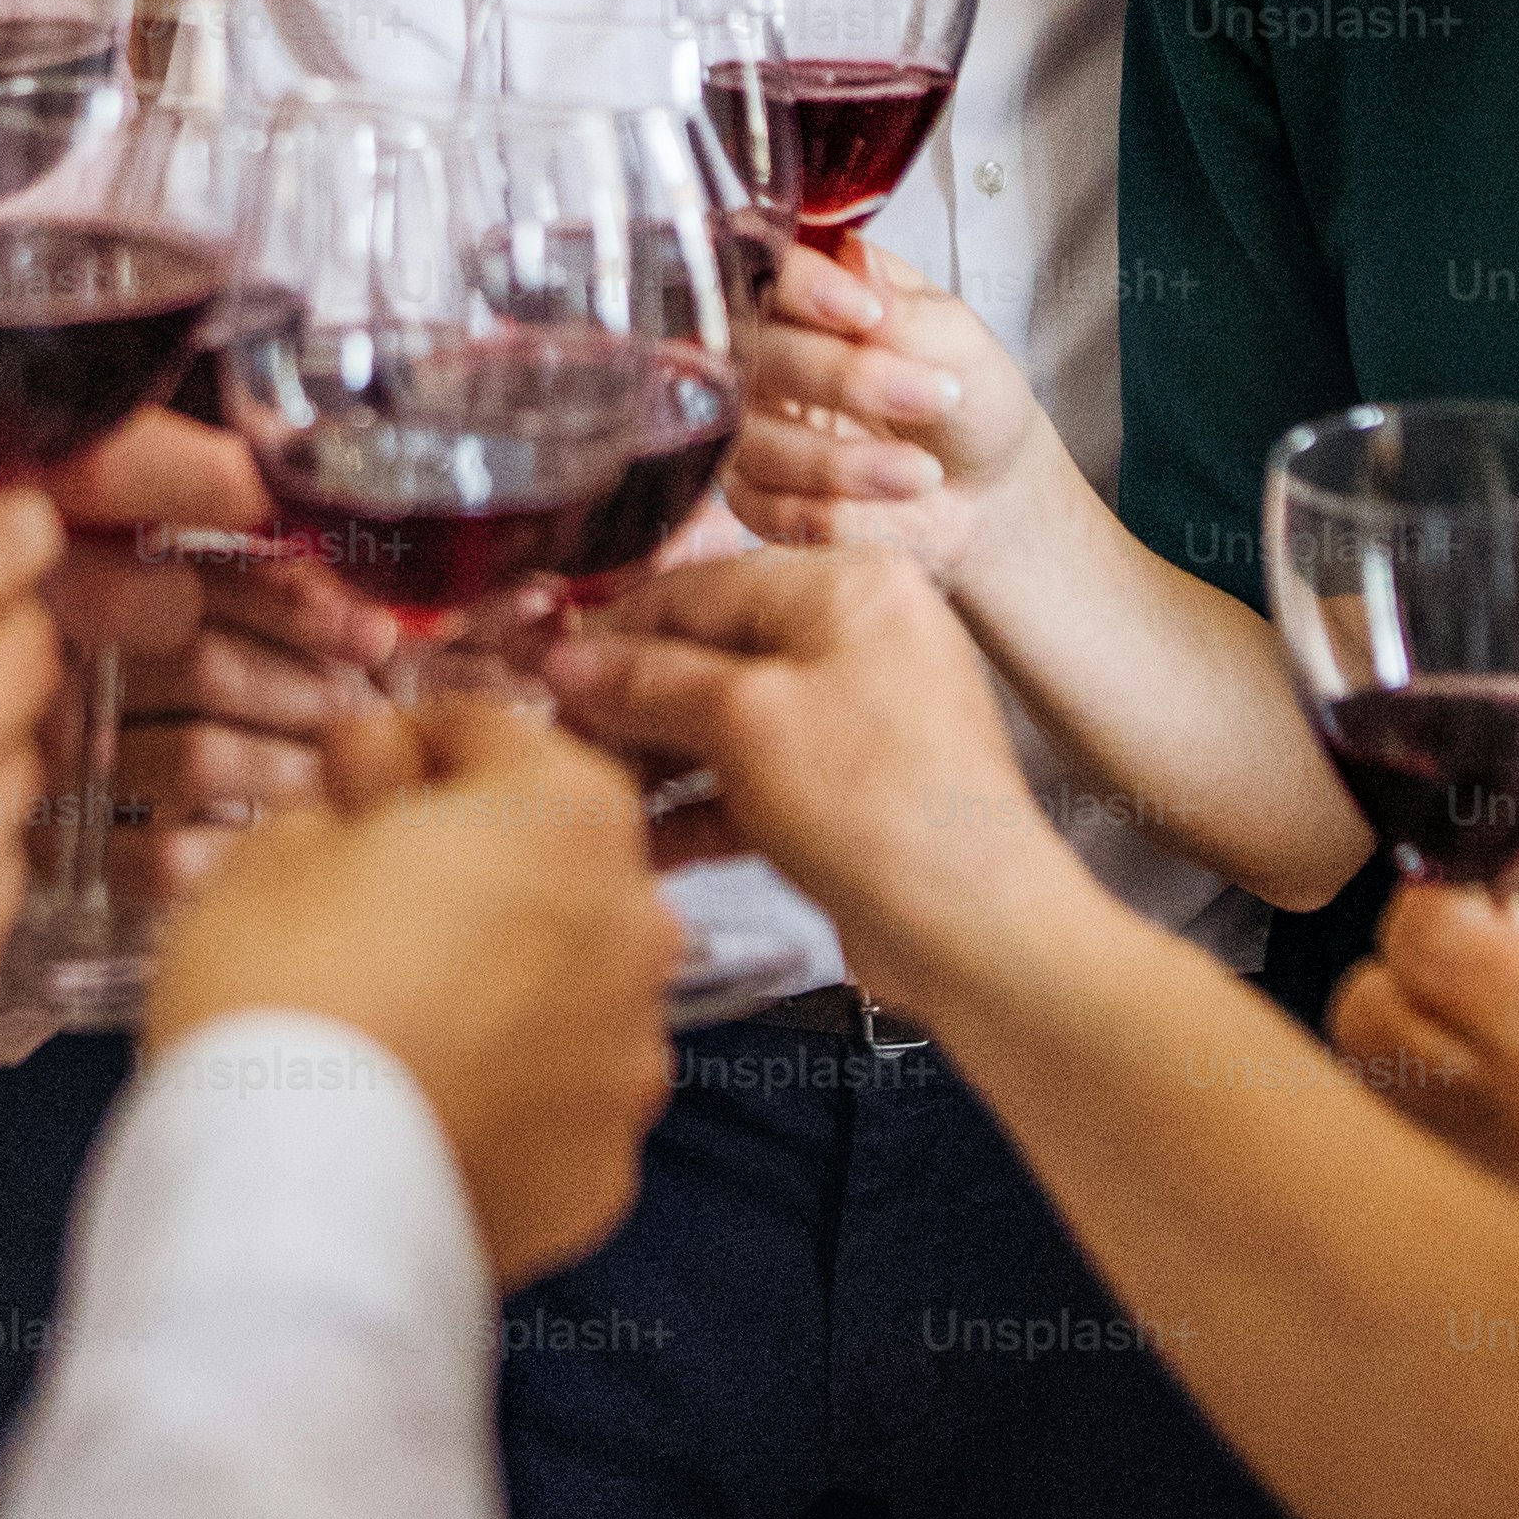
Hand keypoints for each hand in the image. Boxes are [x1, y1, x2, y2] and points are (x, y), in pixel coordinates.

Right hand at [94, 553, 394, 903]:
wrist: (140, 820)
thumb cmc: (227, 708)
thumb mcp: (254, 632)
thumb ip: (301, 607)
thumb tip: (376, 630)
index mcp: (108, 598)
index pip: (201, 584)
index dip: (295, 607)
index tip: (376, 638)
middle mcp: (69, 676)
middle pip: (203, 666)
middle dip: (306, 692)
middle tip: (365, 718)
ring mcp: (69, 769)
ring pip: (200, 756)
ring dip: (293, 768)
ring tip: (333, 776)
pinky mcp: (88, 857)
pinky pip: (181, 850)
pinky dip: (252, 841)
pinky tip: (281, 834)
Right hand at [149, 696, 680, 1288]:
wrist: (291, 1199)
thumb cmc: (282, 998)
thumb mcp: (283, 842)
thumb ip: (352, 789)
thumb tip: (375, 777)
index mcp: (565, 815)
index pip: (495, 733)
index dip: (414, 741)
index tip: (368, 768)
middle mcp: (632, 927)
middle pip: (551, 864)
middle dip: (474, 867)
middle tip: (370, 892)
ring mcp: (628, 1057)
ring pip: (567, 986)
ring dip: (502, 980)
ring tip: (396, 1010)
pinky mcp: (601, 1168)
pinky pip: (558, 1101)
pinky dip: (507, 1092)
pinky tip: (426, 1094)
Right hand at [543, 545, 1080, 1003]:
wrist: (973, 931)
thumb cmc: (885, 807)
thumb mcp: (745, 724)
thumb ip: (647, 683)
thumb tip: (567, 658)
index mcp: (849, 586)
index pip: (702, 586)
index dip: (616, 631)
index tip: (545, 666)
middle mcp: (859, 638)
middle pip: (710, 655)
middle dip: (631, 704)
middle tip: (560, 739)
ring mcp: (857, 717)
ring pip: (726, 723)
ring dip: (655, 761)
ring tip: (591, 796)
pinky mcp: (848, 790)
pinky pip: (753, 780)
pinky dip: (700, 807)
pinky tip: (645, 842)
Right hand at [725, 242, 1056, 577]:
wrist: (988, 494)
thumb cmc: (971, 399)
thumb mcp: (960, 345)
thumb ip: (905, 310)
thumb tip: (854, 260)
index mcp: (808, 289)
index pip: (767, 269)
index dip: (801, 287)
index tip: (868, 315)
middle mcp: (763, 350)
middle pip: (751, 351)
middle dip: (841, 378)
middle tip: (932, 398)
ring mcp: (750, 424)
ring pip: (754, 438)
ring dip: (842, 461)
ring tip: (926, 472)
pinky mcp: (753, 494)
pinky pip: (759, 505)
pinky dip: (823, 511)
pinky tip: (887, 509)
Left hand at [1326, 885, 1518, 1387]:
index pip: (1425, 937)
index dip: (1437, 921)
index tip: (1463, 931)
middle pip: (1367, 1017)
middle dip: (1406, 998)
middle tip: (1464, 1014)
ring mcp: (1490, 1219)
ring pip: (1369, 1109)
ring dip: (1411, 1088)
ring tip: (1489, 1105)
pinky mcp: (1471, 1296)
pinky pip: (1400, 1201)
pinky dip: (1424, 1172)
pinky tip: (1494, 1183)